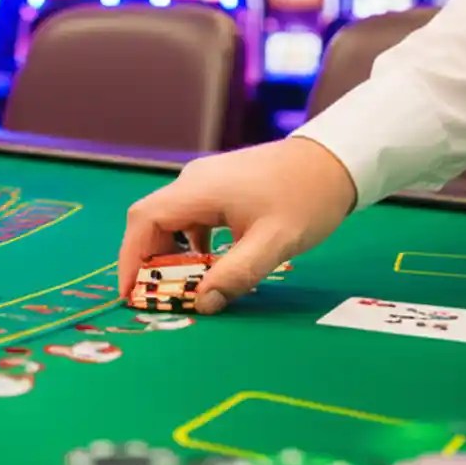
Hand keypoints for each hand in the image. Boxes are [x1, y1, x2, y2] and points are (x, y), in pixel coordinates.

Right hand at [117, 137, 357, 313]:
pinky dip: (190, 245)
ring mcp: (206, 182)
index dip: (131, 258)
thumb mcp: (274, 243)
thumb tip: (203, 304)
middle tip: (157, 298)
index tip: (130, 292)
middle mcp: (194, 182)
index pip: (145, 221)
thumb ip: (236, 274)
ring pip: (172, 221)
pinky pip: (191, 219)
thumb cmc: (306, 197)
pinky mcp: (221, 187)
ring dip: (172, 255)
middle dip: (149, 262)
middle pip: (153, 222)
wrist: (335, 160)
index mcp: (198, 190)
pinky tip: (208, 265)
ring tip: (181, 288)